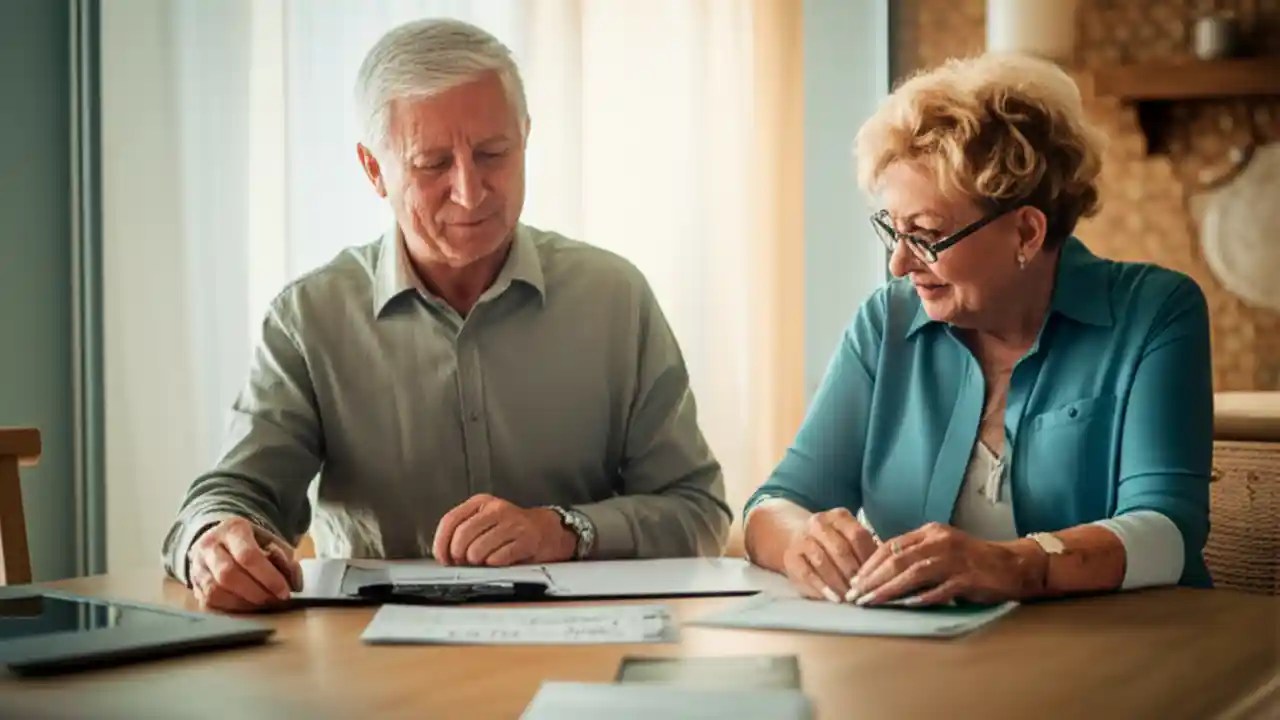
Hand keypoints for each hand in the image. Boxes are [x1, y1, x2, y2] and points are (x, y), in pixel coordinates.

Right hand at [187, 517, 302, 611]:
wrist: (220, 539)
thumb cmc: (252, 543)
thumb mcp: (271, 542)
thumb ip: (285, 560)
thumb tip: (294, 583)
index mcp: (233, 529)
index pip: (248, 555)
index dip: (268, 577)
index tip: (284, 592)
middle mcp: (209, 545)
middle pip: (228, 575)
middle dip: (255, 593)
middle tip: (274, 601)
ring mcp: (197, 565)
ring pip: (215, 591)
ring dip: (242, 604)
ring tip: (262, 606)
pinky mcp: (194, 584)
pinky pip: (208, 603)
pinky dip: (230, 609)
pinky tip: (247, 608)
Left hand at [432, 494, 575, 565]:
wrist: (546, 530)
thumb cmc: (511, 528)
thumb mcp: (485, 521)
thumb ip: (464, 531)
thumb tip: (444, 553)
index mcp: (481, 502)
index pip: (450, 521)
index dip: (441, 543)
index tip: (443, 557)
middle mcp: (496, 509)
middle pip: (462, 536)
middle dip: (459, 556)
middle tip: (465, 562)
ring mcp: (512, 523)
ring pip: (477, 550)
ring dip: (477, 562)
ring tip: (484, 561)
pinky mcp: (525, 540)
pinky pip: (497, 558)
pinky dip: (494, 564)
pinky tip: (498, 561)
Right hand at [781, 508, 878, 601]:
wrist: (797, 537)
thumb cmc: (832, 543)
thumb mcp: (849, 539)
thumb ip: (865, 551)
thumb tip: (883, 572)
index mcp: (839, 516)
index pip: (857, 535)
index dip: (868, 558)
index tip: (876, 576)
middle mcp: (819, 523)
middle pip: (840, 549)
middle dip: (853, 573)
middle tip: (864, 591)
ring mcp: (802, 538)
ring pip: (823, 561)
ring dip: (838, 582)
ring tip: (850, 597)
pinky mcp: (790, 556)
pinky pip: (807, 573)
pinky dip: (822, 587)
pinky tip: (833, 598)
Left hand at [849, 522, 1041, 605]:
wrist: (1012, 565)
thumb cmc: (970, 560)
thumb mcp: (940, 548)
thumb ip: (914, 555)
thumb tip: (879, 572)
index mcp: (930, 532)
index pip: (891, 546)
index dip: (870, 564)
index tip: (854, 580)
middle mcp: (940, 541)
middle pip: (897, 559)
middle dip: (872, 579)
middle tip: (855, 594)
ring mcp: (955, 560)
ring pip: (913, 574)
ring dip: (888, 590)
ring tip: (871, 602)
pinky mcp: (968, 579)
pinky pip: (940, 590)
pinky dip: (921, 598)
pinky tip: (905, 606)